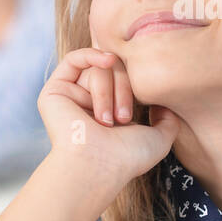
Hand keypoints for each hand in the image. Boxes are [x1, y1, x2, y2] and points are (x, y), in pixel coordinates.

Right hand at [37, 47, 180, 183]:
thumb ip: (167, 120)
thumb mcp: (159, 139)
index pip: (127, 79)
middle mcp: (88, 103)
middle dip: (124, 88)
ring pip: (98, 70)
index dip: (138, 85)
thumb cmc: (127, 157)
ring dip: (108, 91)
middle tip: (123, 118)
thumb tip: (164, 104)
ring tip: (107, 120)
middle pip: (114, 72)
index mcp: (109, 111)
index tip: (147, 106)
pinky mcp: (54, 91)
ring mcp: (70, 97)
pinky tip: (107, 61)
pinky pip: (74, 59)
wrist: (97, 165)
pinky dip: (92, 55)